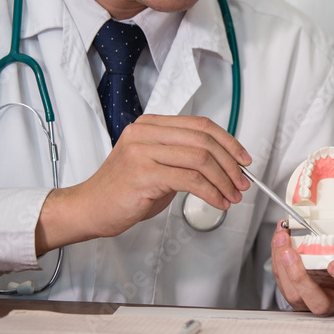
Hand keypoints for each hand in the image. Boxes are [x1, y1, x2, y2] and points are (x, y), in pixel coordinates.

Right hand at [35, 114, 251, 253]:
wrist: (90, 208)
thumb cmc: (123, 190)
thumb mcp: (156, 163)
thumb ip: (183, 156)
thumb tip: (223, 163)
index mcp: (151, 125)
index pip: (200, 126)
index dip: (228, 141)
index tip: (243, 159)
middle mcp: (146, 133)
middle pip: (204, 141)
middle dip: (230, 164)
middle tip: (242, 182)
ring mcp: (143, 152)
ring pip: (201, 159)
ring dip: (224, 180)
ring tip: (232, 195)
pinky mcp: (144, 174)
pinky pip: (191, 180)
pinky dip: (211, 193)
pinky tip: (218, 202)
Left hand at [270, 227, 333, 313]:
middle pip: (319, 303)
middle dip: (302, 278)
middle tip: (292, 253)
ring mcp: (315, 298)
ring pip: (296, 295)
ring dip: (284, 268)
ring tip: (281, 241)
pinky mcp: (297, 293)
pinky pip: (284, 283)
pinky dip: (278, 261)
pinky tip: (279, 241)